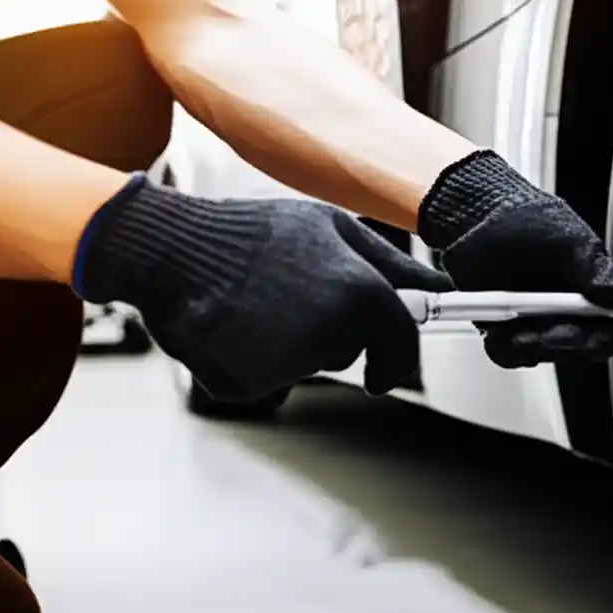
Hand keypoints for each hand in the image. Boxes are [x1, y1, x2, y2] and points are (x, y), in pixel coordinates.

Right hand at [74, 174, 452, 401]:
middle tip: (290, 291)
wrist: (169, 248)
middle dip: (329, 330)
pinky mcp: (248, 384)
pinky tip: (232, 324)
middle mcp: (331, 332)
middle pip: (349, 352)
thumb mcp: (333, 228)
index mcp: (360, 293)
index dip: (396, 353)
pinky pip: (266, 380)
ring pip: (307, 365)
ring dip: (289, 342)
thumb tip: (444, 289)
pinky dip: (251, 361)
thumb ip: (395, 266)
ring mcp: (289, 363)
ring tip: (256, 299)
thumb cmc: (252, 233)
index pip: (401, 342)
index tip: (388, 363)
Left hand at [418, 151, 612, 367]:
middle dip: (565, 343)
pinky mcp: (507, 330)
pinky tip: (497, 330)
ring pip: (545, 355)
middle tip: (549, 332)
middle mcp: (569, 311)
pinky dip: (504, 348)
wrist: (475, 218)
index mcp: (593, 290)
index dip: (606, 338)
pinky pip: (511, 355)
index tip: (590, 335)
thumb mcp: (569, 239)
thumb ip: (598, 270)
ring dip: (532, 348)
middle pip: (580, 349)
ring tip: (517, 330)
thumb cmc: (524, 220)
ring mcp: (538, 323)